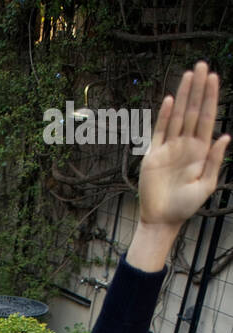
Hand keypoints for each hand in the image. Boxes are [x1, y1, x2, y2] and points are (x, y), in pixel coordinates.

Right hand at [138, 62, 228, 229]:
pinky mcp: (154, 154)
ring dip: (184, 95)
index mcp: (200, 151)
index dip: (211, 98)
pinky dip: (165, 115)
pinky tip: (171, 100)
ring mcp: (170, 147)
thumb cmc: (185, 206)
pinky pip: (160, 131)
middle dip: (198, 88)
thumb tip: (225, 136)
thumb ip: (215, 161)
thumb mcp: (206, 186)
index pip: (207, 118)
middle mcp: (186, 145)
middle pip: (194, 111)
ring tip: (189, 74)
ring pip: (178, 115)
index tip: (214, 78)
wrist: (162, 220)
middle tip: (202, 65)